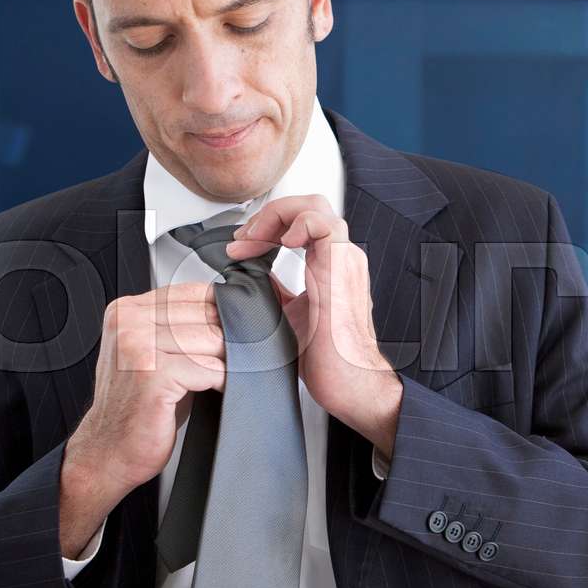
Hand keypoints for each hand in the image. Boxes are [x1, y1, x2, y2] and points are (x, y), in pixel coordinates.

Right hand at [64, 281, 226, 503]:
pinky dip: (224, 381)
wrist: (107, 451)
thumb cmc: (136, 406)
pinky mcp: (154, 374)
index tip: (239, 328)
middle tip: (245, 355)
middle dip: (232, 338)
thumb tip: (232, 315)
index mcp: (127, 311)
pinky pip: (210, 369)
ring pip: (211, 340)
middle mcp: (130, 323)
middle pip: (206, 315)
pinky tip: (222, 390)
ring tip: (234, 374)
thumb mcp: (155, 355)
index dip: (222, 311)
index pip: (193, 292)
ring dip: (231, 360)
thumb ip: (179, 328)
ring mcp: (139, 346)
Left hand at [225, 193, 402, 454]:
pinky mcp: (340, 268)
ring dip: (276, 216)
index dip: (266, 226)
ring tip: (254, 238)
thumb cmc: (327, 358)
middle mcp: (339, 257)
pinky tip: (281, 241)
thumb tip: (248, 280)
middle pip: (308, 205)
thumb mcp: (287, 315)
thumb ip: (275, 292)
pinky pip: (323, 224)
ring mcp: (343, 260)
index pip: (300, 221)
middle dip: (269, 214)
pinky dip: (298, 223)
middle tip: (244, 237)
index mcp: (329, 265)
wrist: (347, 382)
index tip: (240, 247)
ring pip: (314, 206)